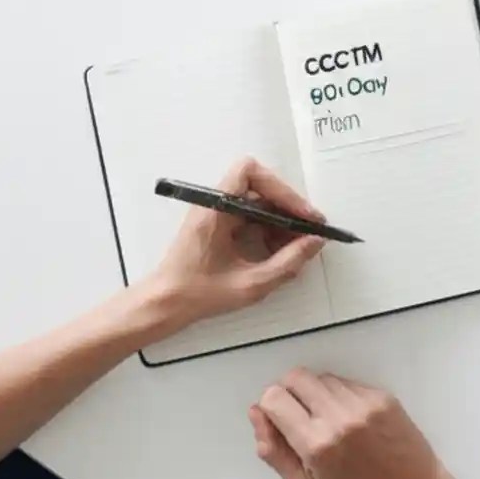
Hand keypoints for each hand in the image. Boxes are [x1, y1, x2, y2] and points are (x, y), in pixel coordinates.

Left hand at [138, 158, 326, 334]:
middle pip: (260, 187)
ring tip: (296, 248)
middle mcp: (214, 204)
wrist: (163, 306)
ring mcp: (216, 214)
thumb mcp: (250, 284)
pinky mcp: (218, 226)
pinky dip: (269, 231)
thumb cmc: (198, 295)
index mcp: (215, 209)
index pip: (251, 173)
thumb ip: (288, 262)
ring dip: (281, 221)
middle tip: (310, 231)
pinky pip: (251, 218)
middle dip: (288, 208)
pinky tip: (278, 253)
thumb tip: (316, 242)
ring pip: (259, 203)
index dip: (282, 188)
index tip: (302, 214)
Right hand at [249, 369, 475, 478]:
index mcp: (316, 444)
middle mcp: (340, 417)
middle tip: (299, 416)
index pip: (274, 398)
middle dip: (289, 392)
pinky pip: (348, 382)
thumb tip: (257, 415)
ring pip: (322, 377)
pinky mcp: (382, 397)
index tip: (277, 417)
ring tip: (327, 421)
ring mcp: (364, 404)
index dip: (270, 406)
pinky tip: (348, 418)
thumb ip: (274, 450)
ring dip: (316, 393)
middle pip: (296, 377)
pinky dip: (341, 395)